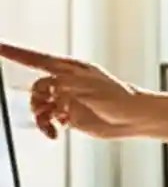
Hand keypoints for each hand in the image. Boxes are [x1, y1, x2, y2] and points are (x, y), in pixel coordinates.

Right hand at [0, 43, 146, 139]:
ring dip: (41, 118)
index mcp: (70, 69)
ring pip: (39, 106)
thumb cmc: (119, 97)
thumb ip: (66, 84)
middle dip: (37, 100)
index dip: (14, 53)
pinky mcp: (69, 116)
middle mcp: (65, 83)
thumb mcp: (91, 87)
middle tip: (47, 111)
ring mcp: (66, 100)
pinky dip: (47, 127)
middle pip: (36, 88)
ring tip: (53, 127)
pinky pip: (47, 121)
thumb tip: (46, 85)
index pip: (36, 59)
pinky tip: (56, 133)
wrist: (135, 118)